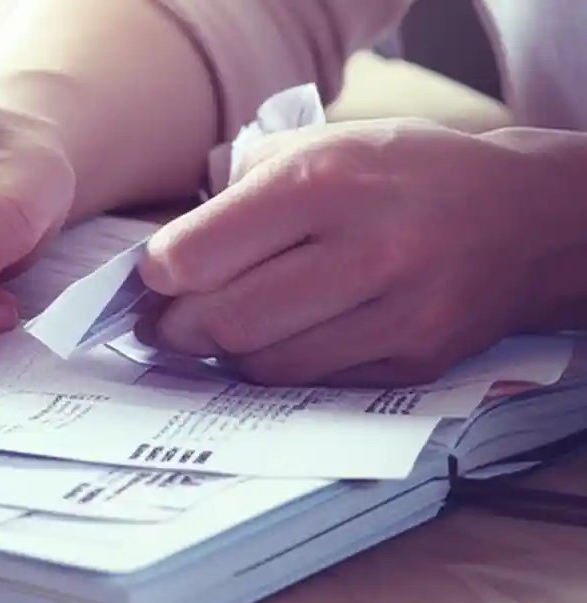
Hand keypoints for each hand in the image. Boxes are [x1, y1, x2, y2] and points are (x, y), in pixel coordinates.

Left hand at [136, 119, 560, 386]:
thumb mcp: (320, 144)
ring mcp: (395, 313)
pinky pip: (310, 383)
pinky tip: (274, 341)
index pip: (195, 255)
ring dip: (220, 355)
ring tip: (215, 332)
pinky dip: (275, 368)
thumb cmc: (401, 175)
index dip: (156, 277)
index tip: (152, 278)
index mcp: (323, 180)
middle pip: (222, 322)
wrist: (524, 218)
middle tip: (163, 323)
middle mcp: (363, 248)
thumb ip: (238, 191)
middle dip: (174, 329)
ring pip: (261, 365)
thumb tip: (165, 259)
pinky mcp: (412, 361)